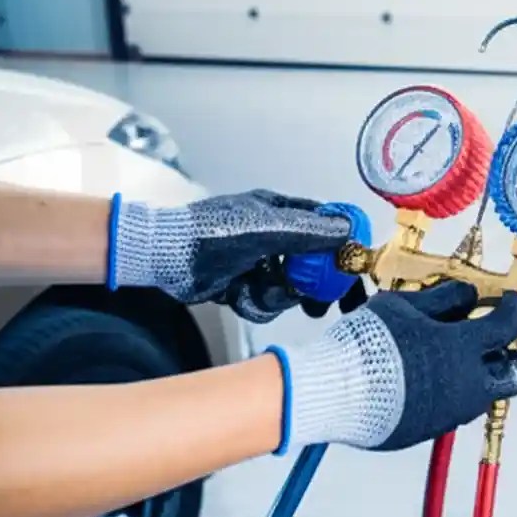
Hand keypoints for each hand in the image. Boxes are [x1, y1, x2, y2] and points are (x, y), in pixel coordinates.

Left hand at [108, 190, 352, 321]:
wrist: (165, 256)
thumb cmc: (214, 233)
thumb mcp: (268, 229)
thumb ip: (309, 232)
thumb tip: (348, 230)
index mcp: (279, 212)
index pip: (323, 227)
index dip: (340, 247)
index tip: (351, 268)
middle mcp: (271, 236)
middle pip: (309, 265)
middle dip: (309, 285)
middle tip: (319, 304)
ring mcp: (256, 262)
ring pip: (288, 288)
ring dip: (275, 296)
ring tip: (258, 292)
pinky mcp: (242, 285)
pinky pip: (264, 302)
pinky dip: (254, 303)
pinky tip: (239, 297)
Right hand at [268, 281, 516, 451]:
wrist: (335, 391)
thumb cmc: (367, 344)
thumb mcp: (404, 306)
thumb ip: (442, 299)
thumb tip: (466, 296)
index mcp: (464, 349)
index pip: (508, 326)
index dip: (514, 309)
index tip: (510, 302)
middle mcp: (467, 385)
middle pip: (513, 375)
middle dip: (510, 355)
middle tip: (496, 341)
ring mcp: (450, 412)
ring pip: (482, 395)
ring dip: (477, 376)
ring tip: (451, 358)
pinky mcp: (429, 429)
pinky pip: (451, 411)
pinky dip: (448, 393)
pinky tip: (423, 379)